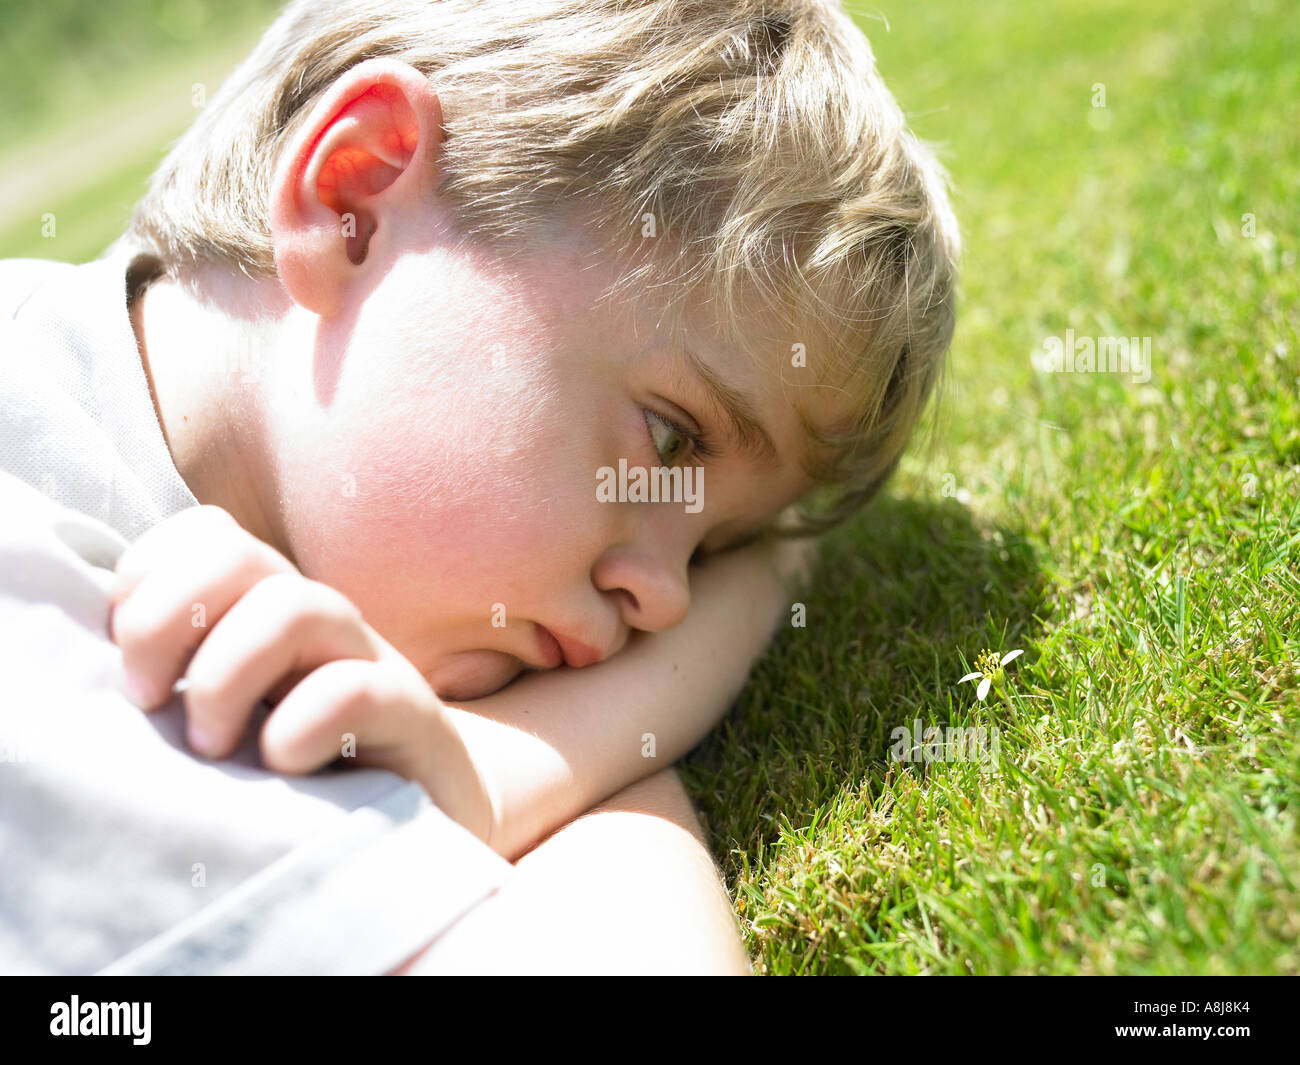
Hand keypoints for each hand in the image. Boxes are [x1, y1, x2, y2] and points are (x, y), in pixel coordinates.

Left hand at [107, 505, 493, 843]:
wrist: (431, 806)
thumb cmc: (317, 765)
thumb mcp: (239, 712)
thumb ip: (188, 672)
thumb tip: (116, 663)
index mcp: (273, 609)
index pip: (207, 534)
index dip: (145, 576)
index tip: (124, 657)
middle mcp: (321, 621)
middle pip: (238, 554)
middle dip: (167, 619)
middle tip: (147, 701)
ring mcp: (373, 661)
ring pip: (298, 606)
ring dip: (227, 675)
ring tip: (211, 747)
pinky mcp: (415, 718)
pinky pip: (356, 688)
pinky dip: (302, 723)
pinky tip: (284, 763)